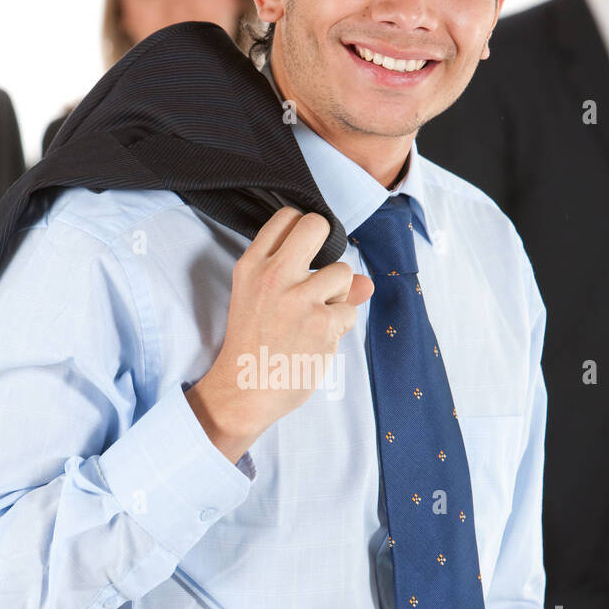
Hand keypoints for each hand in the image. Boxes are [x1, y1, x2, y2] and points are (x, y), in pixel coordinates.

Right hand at [186, 208, 373, 461]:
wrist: (243, 391)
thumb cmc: (252, 346)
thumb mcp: (261, 302)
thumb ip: (307, 280)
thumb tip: (365, 283)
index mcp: (252, 266)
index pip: (287, 218)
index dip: (304, 231)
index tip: (305, 251)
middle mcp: (274, 275)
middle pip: (318, 226)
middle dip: (329, 245)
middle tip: (321, 274)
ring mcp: (299, 298)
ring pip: (344, 272)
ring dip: (339, 295)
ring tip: (316, 316)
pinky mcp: (322, 323)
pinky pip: (350, 311)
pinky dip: (340, 326)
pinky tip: (317, 339)